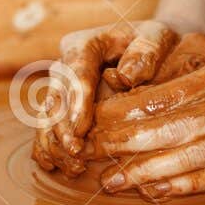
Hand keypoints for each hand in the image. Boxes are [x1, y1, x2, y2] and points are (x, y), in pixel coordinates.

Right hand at [30, 19, 180, 175]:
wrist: (148, 48)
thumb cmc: (154, 44)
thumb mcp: (158, 38)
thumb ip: (146, 52)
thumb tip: (124, 77)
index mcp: (86, 44)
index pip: (76, 69)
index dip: (76, 100)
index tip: (80, 128)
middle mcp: (66, 64)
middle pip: (56, 96)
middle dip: (62, 127)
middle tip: (76, 153)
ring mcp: (61, 87)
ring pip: (47, 115)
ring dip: (55, 142)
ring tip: (73, 167)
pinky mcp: (62, 105)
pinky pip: (47, 127)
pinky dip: (47, 147)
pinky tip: (53, 166)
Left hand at [91, 35, 204, 198]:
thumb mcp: (201, 49)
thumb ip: (160, 63)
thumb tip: (112, 83)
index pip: (161, 97)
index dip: (121, 113)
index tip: (91, 124)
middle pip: (172, 130)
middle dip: (125, 145)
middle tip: (91, 155)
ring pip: (191, 159)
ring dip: (146, 173)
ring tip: (111, 181)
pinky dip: (182, 187)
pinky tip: (153, 191)